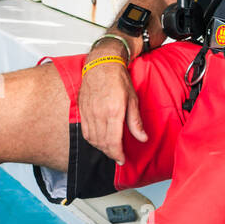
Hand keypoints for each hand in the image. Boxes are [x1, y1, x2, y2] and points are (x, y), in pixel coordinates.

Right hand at [77, 47, 146, 165]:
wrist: (102, 64)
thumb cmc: (118, 78)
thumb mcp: (133, 99)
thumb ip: (136, 121)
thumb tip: (142, 138)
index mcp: (113, 112)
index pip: (113, 142)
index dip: (117, 154)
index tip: (122, 159)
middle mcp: (99, 114)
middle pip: (102, 143)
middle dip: (110, 153)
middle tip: (118, 156)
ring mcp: (88, 113)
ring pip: (92, 139)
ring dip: (101, 148)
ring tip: (110, 149)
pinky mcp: (82, 110)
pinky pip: (85, 131)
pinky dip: (92, 140)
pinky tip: (99, 140)